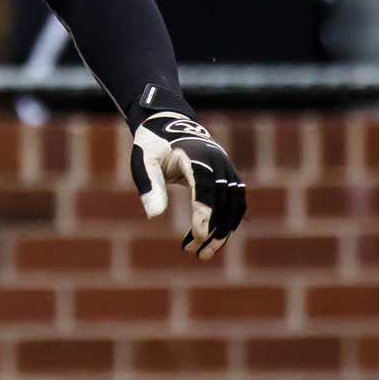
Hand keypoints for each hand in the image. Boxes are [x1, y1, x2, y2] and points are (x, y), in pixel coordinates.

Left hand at [132, 110, 245, 259]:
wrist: (170, 125)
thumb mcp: (144, 162)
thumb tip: (154, 216)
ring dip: (222, 231)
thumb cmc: (154, 146)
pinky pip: (235, 203)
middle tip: (197, 254)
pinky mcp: (229, 177)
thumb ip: (149, 186)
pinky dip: (227, 223)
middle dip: (213, 229)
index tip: (198, 234)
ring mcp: (227, 169)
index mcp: (195, 155)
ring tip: (203, 254)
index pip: (205, 185)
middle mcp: (217, 161)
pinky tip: (213, 241)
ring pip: (234, 205)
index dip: (204, 210)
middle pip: (223, 199)